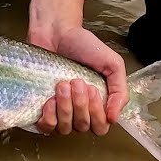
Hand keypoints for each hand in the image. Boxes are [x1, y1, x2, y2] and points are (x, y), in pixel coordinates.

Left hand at [27, 0, 127, 136]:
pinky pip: (46, 128)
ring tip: (62, 85)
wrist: (56, 32)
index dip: (97, 113)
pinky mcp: (40, 109)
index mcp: (96, 104)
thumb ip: (120, 90)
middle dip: (80, 105)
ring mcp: (59, 112)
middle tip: (76, 81)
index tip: (92, 88)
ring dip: (65, 108)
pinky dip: (49, 117)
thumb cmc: (83, 46)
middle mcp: (78, 112)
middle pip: (83, 127)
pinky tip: (50, 100)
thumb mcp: (112, 64)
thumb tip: (114, 117)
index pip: (100, 127)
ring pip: (65, 129)